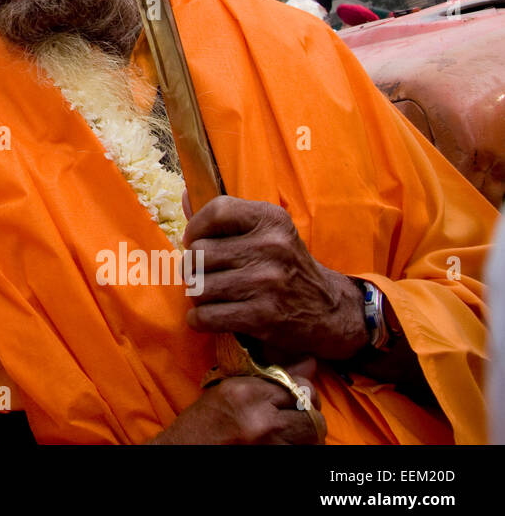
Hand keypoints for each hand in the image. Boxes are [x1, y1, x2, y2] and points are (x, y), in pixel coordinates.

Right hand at [153, 360, 325, 443]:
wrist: (186, 448)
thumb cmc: (204, 420)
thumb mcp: (230, 389)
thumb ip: (270, 378)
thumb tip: (309, 363)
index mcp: (248, 393)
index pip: (302, 389)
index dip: (303, 394)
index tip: (295, 398)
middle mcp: (262, 420)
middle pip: (314, 419)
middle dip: (309, 418)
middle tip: (294, 418)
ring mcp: (269, 446)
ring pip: (312, 440)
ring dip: (305, 436)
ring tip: (286, 432)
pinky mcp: (273, 461)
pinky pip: (301, 452)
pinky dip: (296, 447)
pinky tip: (280, 443)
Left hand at [182, 194, 367, 359]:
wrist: (330, 310)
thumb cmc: (287, 267)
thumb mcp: (267, 233)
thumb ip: (225, 218)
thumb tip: (185, 195)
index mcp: (271, 219)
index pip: (216, 210)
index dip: (196, 228)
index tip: (196, 242)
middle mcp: (271, 246)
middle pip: (198, 253)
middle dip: (193, 267)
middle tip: (204, 275)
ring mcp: (266, 282)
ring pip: (198, 286)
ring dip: (196, 296)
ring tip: (210, 296)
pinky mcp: (263, 316)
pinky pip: (206, 316)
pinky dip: (199, 320)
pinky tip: (209, 317)